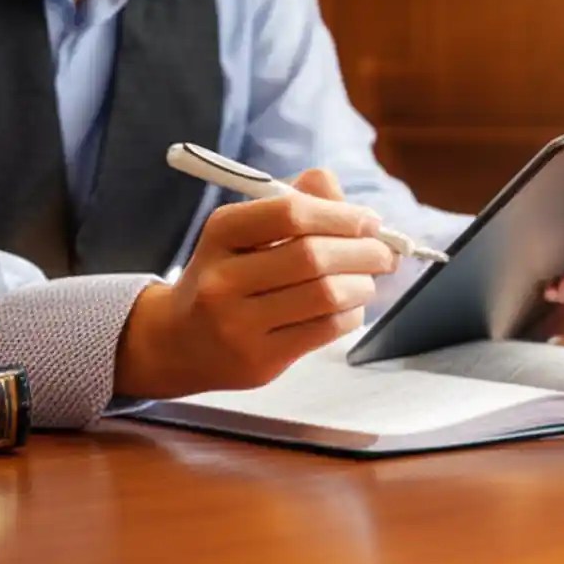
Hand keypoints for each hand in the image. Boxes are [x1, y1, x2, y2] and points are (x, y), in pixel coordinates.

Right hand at [115, 169, 396, 398]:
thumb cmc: (225, 275)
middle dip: (364, 251)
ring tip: (366, 280)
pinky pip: (326, 330)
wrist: (179, 341)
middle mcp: (223, 279)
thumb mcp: (244, 231)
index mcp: (221, 233)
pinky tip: (347, 307)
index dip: (341, 214)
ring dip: (362, 284)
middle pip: (314, 256)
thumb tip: (355, 210)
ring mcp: (238, 325)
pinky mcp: (260, 361)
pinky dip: (351, 314)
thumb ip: (297, 202)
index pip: (290, 212)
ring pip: (327, 296)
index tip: (368, 220)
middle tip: (383, 252)